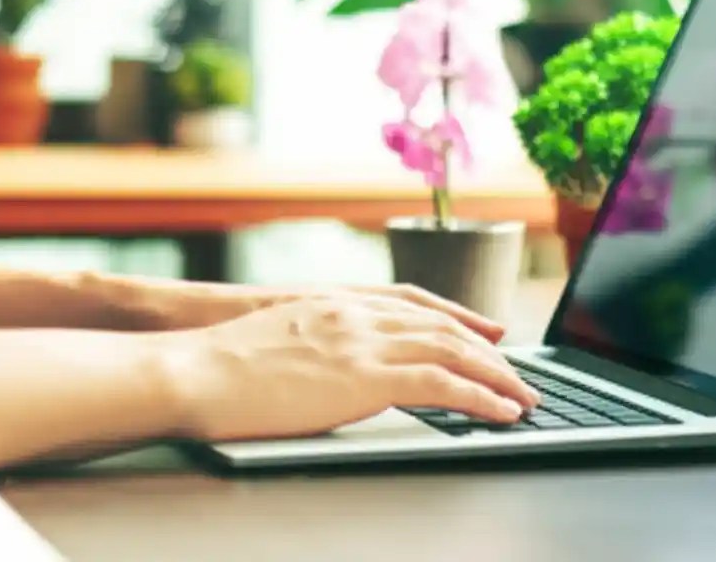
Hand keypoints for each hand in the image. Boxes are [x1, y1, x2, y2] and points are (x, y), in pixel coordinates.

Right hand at [157, 291, 540, 441]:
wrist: (191, 368)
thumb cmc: (218, 365)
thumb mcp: (277, 338)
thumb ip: (316, 341)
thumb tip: (330, 365)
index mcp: (338, 303)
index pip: (416, 303)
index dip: (459, 317)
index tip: (489, 330)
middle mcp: (359, 314)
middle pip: (444, 327)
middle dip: (488, 351)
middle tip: (518, 375)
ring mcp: (364, 342)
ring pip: (454, 351)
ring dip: (498, 376)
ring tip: (524, 398)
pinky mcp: (366, 377)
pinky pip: (443, 384)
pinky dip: (482, 397)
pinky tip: (502, 412)